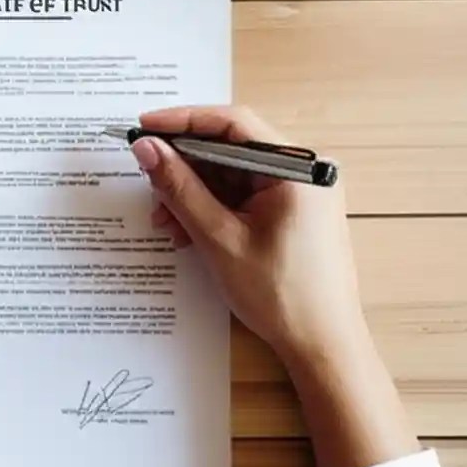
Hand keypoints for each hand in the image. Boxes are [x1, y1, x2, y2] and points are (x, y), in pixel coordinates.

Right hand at [131, 105, 369, 360]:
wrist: (322, 345)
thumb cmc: (282, 297)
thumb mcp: (220, 239)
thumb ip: (180, 189)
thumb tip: (147, 149)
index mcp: (298, 169)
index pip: (233, 123)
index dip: (183, 120)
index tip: (144, 128)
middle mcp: (304, 170)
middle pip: (230, 148)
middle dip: (184, 167)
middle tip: (148, 182)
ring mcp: (300, 191)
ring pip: (232, 174)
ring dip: (194, 192)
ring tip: (165, 220)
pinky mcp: (292, 211)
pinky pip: (243, 195)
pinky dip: (213, 208)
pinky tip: (187, 230)